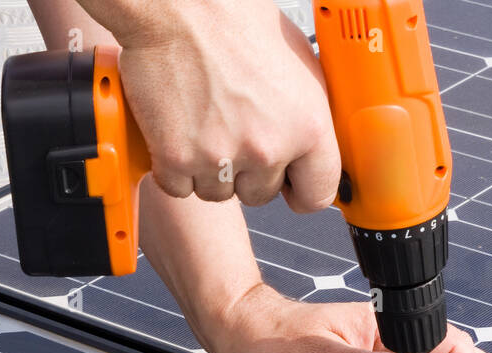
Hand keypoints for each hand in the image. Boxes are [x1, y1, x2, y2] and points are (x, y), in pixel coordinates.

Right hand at [87, 0, 341, 209]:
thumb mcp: (299, 62)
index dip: (301, 190)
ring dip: (210, 169)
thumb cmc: (234, 21)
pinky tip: (179, 131)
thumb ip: (308, 114)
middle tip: (233, 129)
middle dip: (248, 170)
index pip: (317, 195)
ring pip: (218, 193)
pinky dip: (174, 166)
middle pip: (261, 194)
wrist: (178, 7)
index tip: (290, 186)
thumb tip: (312, 145)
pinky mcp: (177, 159)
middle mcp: (267, 147)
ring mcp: (221, 157)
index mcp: (307, 126)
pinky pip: (179, 187)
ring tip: (204, 123)